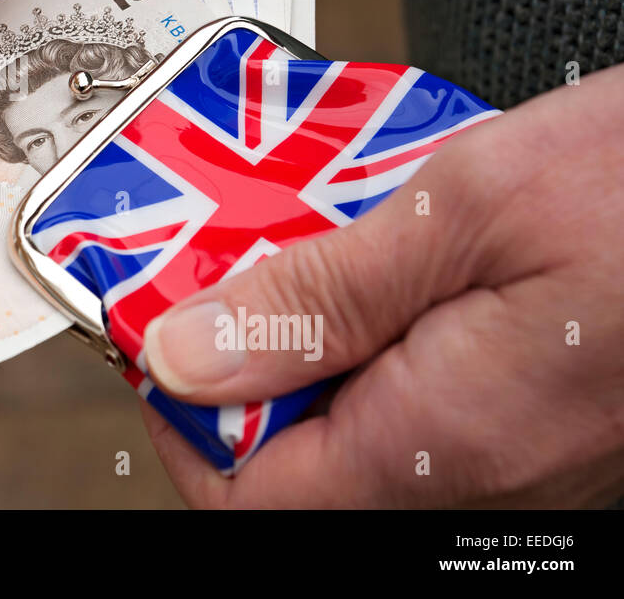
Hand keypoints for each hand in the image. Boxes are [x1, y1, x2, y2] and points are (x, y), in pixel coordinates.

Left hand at [140, 64, 623, 506]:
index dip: (182, 420)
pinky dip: (378, 336)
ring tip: (302, 242)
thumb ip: (317, 293)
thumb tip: (188, 355)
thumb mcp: (464, 206)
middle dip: (245, 366)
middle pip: (299, 463)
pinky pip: (422, 403)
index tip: (158, 337)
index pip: (249, 494)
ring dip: (310, 343)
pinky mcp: (543, 422)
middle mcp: (483, 478)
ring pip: (358, 431)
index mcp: (444, 439)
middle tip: (227, 266)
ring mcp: (520, 458)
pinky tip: (384, 254)